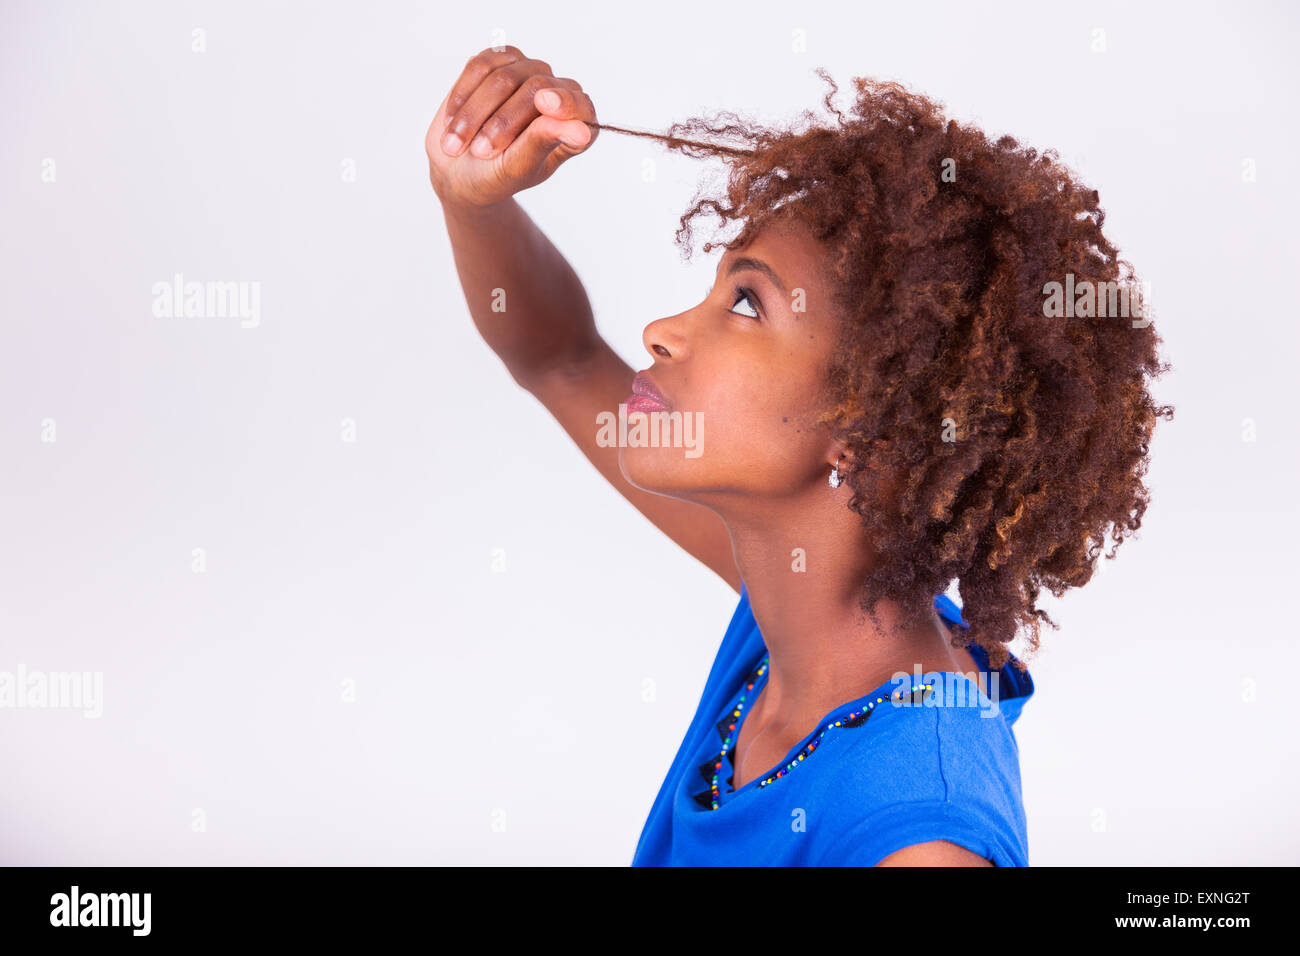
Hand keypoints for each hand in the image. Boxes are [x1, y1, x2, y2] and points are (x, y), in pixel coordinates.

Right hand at [426, 45, 597, 207]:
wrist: (460, 170)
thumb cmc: (496, 175)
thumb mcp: (519, 167)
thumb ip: (544, 143)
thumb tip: (580, 130)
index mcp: (574, 122)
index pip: (579, 104)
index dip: (564, 101)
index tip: (544, 104)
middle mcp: (555, 91)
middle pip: (535, 87)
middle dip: (502, 122)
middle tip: (481, 152)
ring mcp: (526, 72)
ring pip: (503, 76)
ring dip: (474, 113)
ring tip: (457, 145)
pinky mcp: (496, 62)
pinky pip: (479, 66)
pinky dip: (462, 95)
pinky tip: (453, 121)